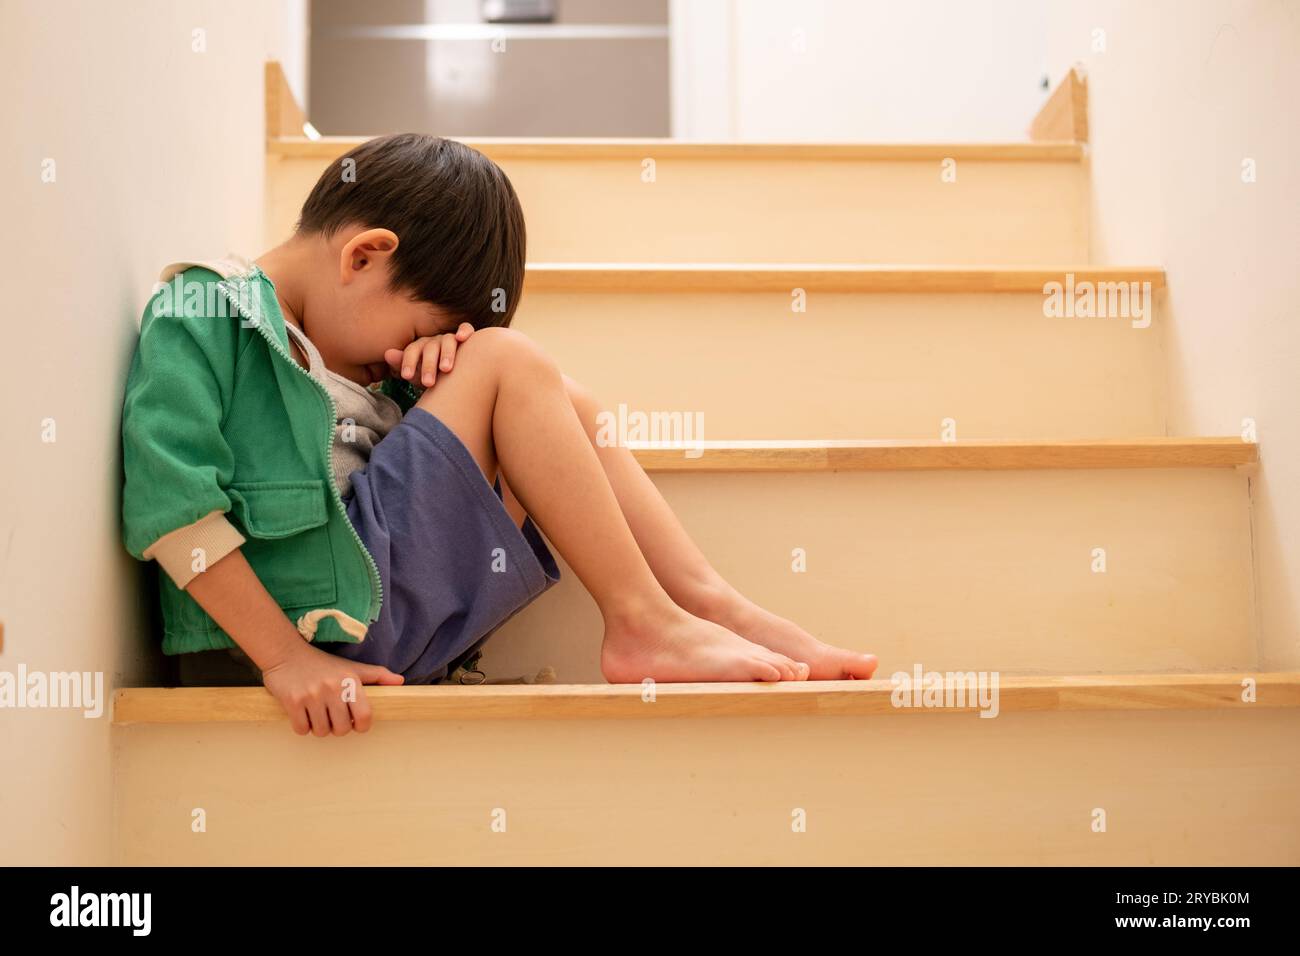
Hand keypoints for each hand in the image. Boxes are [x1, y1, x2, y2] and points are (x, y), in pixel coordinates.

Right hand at [261, 641, 404, 736]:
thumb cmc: (322, 664)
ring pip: (321, 731)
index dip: (360, 726)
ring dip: (319, 728)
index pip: (364, 717)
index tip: (354, 722)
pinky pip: (301, 729)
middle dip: (337, 728)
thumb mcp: (352, 667)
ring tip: (317, 713)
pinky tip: (303, 713)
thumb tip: (401, 682)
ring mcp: (312, 695)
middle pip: (341, 729)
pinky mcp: (293, 701)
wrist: (286, 654)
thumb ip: (377, 675)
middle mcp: (333, 688)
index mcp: (350, 681)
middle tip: (332, 716)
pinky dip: (302, 727)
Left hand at [384, 322, 473, 388]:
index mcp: (420, 349)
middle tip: (428, 383)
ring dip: (446, 353)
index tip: (406, 376)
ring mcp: (451, 339)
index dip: (409, 362)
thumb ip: (403, 366)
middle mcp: (435, 341)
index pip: (412, 351)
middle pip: (430, 348)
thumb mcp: (417, 376)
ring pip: (448, 340)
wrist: (458, 382)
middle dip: (428, 365)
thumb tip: (387, 353)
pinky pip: (467, 329)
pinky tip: (461, 338)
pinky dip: (464, 331)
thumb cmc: (435, 380)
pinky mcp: (468, 339)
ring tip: (445, 369)